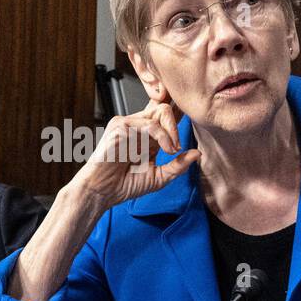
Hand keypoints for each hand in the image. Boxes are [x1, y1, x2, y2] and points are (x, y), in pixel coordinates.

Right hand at [71, 98, 200, 208]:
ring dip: (172, 131)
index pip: (164, 113)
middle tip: (177, 146)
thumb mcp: (159, 177)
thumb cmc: (124, 185)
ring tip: (173, 150)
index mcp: (145, 135)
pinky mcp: (120, 127)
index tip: (192, 119)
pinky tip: (166, 149)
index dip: (179, 113)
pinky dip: (163, 137)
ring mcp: (127, 124)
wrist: (102, 192)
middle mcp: (137, 126)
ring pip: (160, 112)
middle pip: (165, 107)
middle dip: (177, 124)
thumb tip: (197, 153)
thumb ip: (178, 166)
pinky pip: (149, 125)